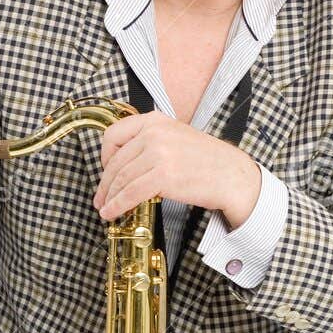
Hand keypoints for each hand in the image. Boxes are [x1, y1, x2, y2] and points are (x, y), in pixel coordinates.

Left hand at [93, 110, 260, 227]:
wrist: (232, 175)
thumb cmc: (207, 161)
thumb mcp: (175, 137)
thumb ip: (150, 141)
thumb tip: (124, 163)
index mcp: (154, 120)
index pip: (114, 134)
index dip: (104, 157)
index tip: (105, 171)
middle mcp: (154, 133)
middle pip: (115, 160)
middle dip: (104, 183)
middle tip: (101, 197)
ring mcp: (158, 153)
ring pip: (121, 178)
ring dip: (109, 197)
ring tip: (106, 208)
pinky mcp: (163, 175)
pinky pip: (131, 193)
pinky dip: (118, 205)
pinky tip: (113, 212)